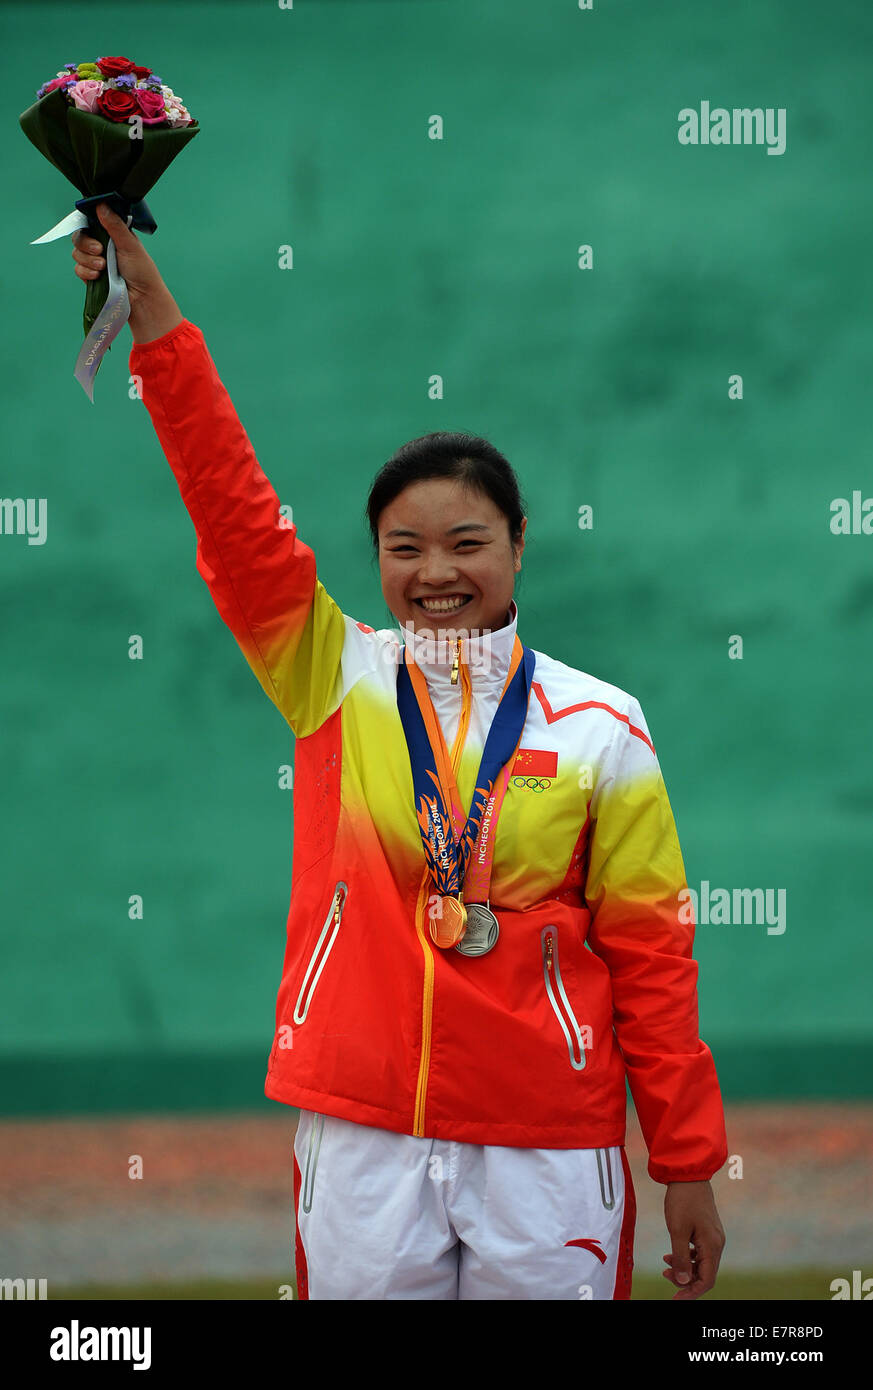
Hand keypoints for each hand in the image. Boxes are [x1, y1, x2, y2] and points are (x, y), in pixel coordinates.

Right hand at [71, 201, 182, 342]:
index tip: (92, 228)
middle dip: (86, 244)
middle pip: (80, 237)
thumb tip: (101, 204)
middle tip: (99, 250)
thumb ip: (114, 225)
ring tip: (103, 267)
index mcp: (112, 235)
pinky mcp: (91, 277)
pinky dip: (86, 272)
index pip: (91, 223)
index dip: (87, 224)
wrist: (141, 299)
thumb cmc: (142, 271)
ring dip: (88, 260)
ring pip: (77, 253)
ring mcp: (95, 262)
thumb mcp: (130, 244)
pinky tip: (98, 277)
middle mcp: (102, 246)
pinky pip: (78, 269)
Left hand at [662, 1180, 724, 1299]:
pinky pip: (699, 1253)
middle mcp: (717, 1243)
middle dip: (685, 1280)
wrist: (688, 1174)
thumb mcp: (677, 1230)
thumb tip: (684, 1281)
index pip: (706, 1280)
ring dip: (685, 1269)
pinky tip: (670, 1255)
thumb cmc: (682, 1200)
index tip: (675, 1298)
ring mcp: (713, 1237)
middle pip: (705, 1274)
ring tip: (665, 1266)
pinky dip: (686, 1257)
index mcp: (712, 1245)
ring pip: (701, 1264)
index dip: (691, 1292)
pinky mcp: (707, 1231)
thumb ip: (681, 1258)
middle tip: (665, 1276)